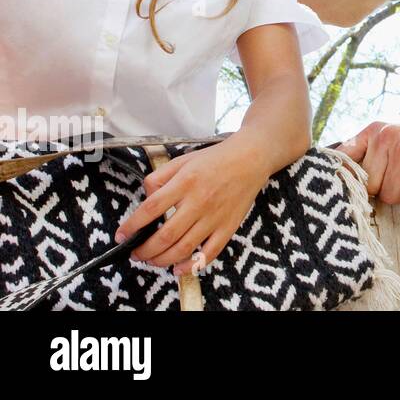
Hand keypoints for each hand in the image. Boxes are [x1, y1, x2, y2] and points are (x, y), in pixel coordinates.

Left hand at [114, 140, 272, 274]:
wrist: (251, 157)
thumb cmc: (216, 158)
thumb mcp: (182, 159)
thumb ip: (159, 176)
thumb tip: (145, 196)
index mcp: (185, 182)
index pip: (151, 209)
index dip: (132, 226)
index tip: (122, 235)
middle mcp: (199, 201)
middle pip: (165, 235)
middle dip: (145, 250)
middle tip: (136, 253)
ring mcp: (215, 216)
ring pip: (183, 247)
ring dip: (162, 260)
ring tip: (152, 261)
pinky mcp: (228, 226)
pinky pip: (209, 252)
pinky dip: (192, 264)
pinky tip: (178, 268)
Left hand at [339, 121, 399, 207]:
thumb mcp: (393, 143)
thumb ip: (367, 156)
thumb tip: (338, 180)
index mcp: (375, 131)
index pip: (344, 158)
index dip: (345, 179)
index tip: (350, 189)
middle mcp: (386, 137)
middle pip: (369, 186)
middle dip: (385, 190)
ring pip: (389, 196)